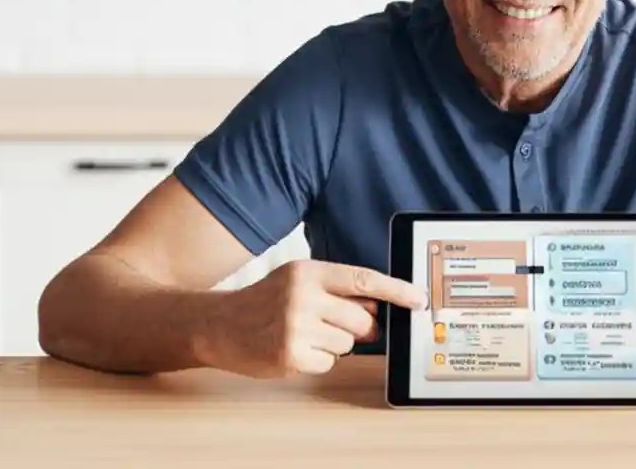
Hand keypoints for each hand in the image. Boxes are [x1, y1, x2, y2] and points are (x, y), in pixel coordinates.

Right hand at [196, 259, 426, 376]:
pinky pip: (328, 363)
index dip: (396, 290)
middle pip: (362, 320)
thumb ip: (336, 290)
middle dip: (359, 328)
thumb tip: (380, 305)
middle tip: (335, 326)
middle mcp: (302, 296)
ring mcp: (295, 327)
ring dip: (333, 345)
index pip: (364, 280)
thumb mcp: (298, 282)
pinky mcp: (290, 355)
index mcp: (308, 272)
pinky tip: (294, 350)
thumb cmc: (264, 303)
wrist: (217, 325)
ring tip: (304, 334)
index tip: (418, 299)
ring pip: (347, 344)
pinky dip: (317, 361)